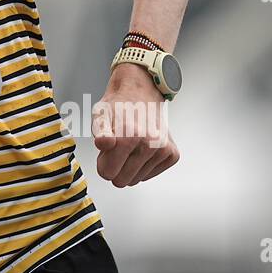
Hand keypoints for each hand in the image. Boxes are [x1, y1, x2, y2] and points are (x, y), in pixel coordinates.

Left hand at [92, 64, 179, 187]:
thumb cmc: (118, 105)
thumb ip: (99, 132)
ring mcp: (163, 149)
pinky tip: (141, 148)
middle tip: (117, 148)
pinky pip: (150, 175)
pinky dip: (143, 166)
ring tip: (130, 144)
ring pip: (136, 179)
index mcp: (130, 135)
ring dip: (130, 165)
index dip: (103, 164)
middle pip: (122, 180)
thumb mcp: (100, 115)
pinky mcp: (172, 154)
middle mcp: (150, 143)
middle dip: (115, 167)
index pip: (107, 173)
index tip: (105, 152)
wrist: (141, 92)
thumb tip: (104, 144)